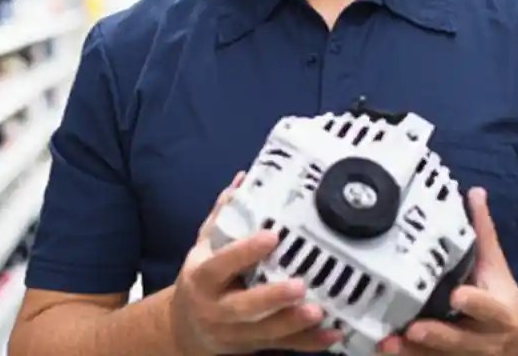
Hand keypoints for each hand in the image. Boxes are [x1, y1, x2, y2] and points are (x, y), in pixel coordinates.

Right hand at [170, 172, 342, 354]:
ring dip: (293, 323)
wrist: (185, 328)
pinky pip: (283, 347)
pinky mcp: (253, 345)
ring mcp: (235, 332)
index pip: (221, 265)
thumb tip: (243, 179)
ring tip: (318, 311)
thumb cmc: (202, 278)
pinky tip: (332, 334)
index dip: (244, 252)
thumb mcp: (204, 246)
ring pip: (265, 331)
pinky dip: (308, 343)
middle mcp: (216, 309)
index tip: (271, 237)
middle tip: (299, 286)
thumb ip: (223, 215)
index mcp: (203, 278)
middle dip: (271, 298)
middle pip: (243, 307)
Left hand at [377, 188, 517, 354]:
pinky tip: (384, 348)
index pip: (489, 308)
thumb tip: (475, 191)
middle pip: (461, 340)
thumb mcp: (495, 263)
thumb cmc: (500, 293)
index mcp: (500, 312)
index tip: (456, 296)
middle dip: (437, 335)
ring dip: (413, 352)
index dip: (475, 304)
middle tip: (413, 328)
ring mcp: (466, 354)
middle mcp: (484, 338)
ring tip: (387, 343)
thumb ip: (483, 231)